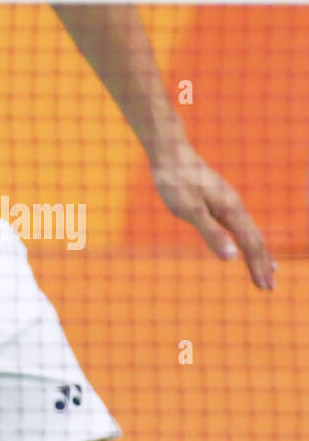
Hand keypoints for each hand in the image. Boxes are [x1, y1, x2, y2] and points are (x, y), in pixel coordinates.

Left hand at [150, 144, 274, 290]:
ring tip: (269, 270)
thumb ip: (211, 233)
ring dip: (259, 253)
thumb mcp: (189, 209)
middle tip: (269, 288)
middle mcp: (235, 206)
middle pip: (255, 239)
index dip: (258, 267)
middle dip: (262, 264)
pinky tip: (244, 242)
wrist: (170, 152)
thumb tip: (232, 257)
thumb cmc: (175, 181)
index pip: (250, 244)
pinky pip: (241, 224)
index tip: (265, 288)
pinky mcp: (221, 199)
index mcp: (230, 210)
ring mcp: (229, 201)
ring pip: (250, 231)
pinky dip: (248, 239)